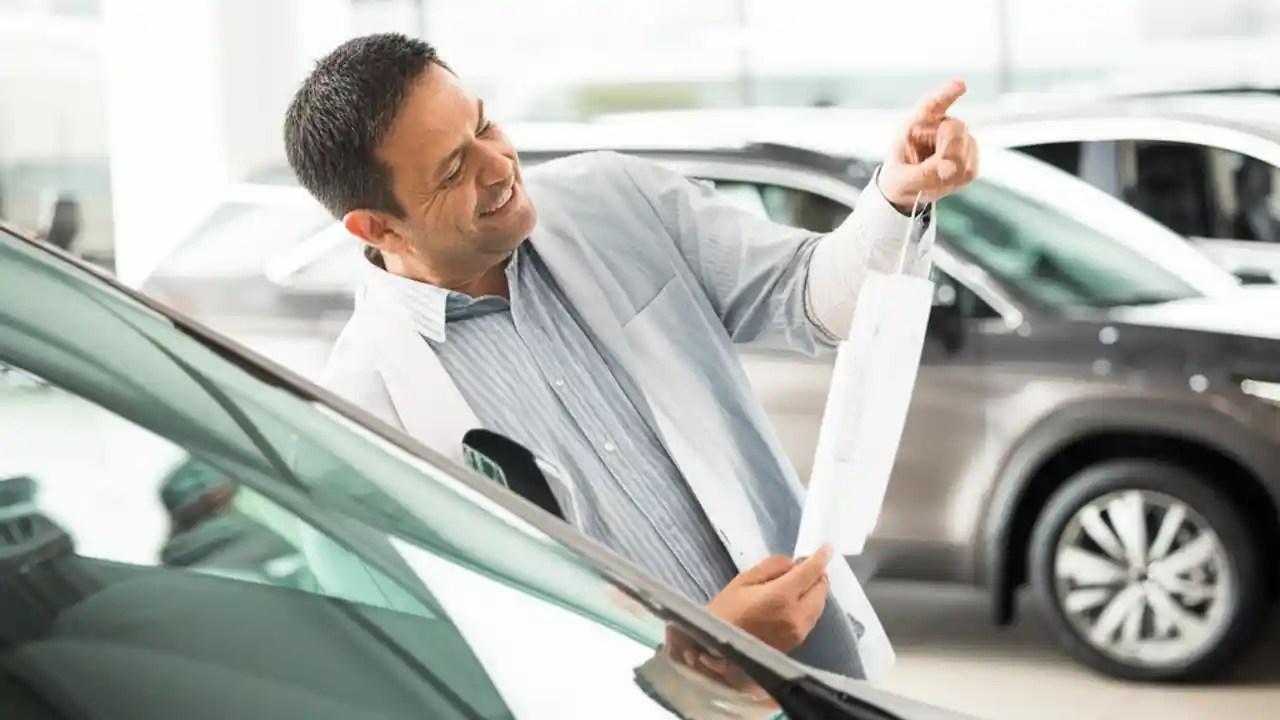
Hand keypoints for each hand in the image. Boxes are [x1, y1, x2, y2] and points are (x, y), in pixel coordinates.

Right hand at [706, 545, 832, 652]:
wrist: (717, 651)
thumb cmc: (724, 612)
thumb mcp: (743, 580)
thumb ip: (772, 567)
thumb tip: (793, 564)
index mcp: (781, 596)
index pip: (811, 572)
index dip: (821, 557)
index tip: (828, 547)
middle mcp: (796, 615)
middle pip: (821, 589)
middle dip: (818, 574)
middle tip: (805, 566)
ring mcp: (798, 632)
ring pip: (820, 606)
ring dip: (815, 591)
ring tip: (801, 583)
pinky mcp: (797, 643)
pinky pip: (811, 618)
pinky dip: (810, 606)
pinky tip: (797, 601)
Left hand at [878, 79, 979, 208]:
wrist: (907, 190)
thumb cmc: (898, 178)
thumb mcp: (899, 179)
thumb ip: (922, 174)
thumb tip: (951, 168)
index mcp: (916, 124)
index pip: (932, 104)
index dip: (946, 93)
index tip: (960, 85)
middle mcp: (940, 125)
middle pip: (956, 130)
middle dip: (949, 152)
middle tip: (937, 171)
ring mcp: (957, 139)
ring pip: (968, 150)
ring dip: (952, 170)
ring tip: (932, 178)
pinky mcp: (969, 155)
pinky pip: (971, 169)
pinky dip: (958, 180)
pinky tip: (945, 180)